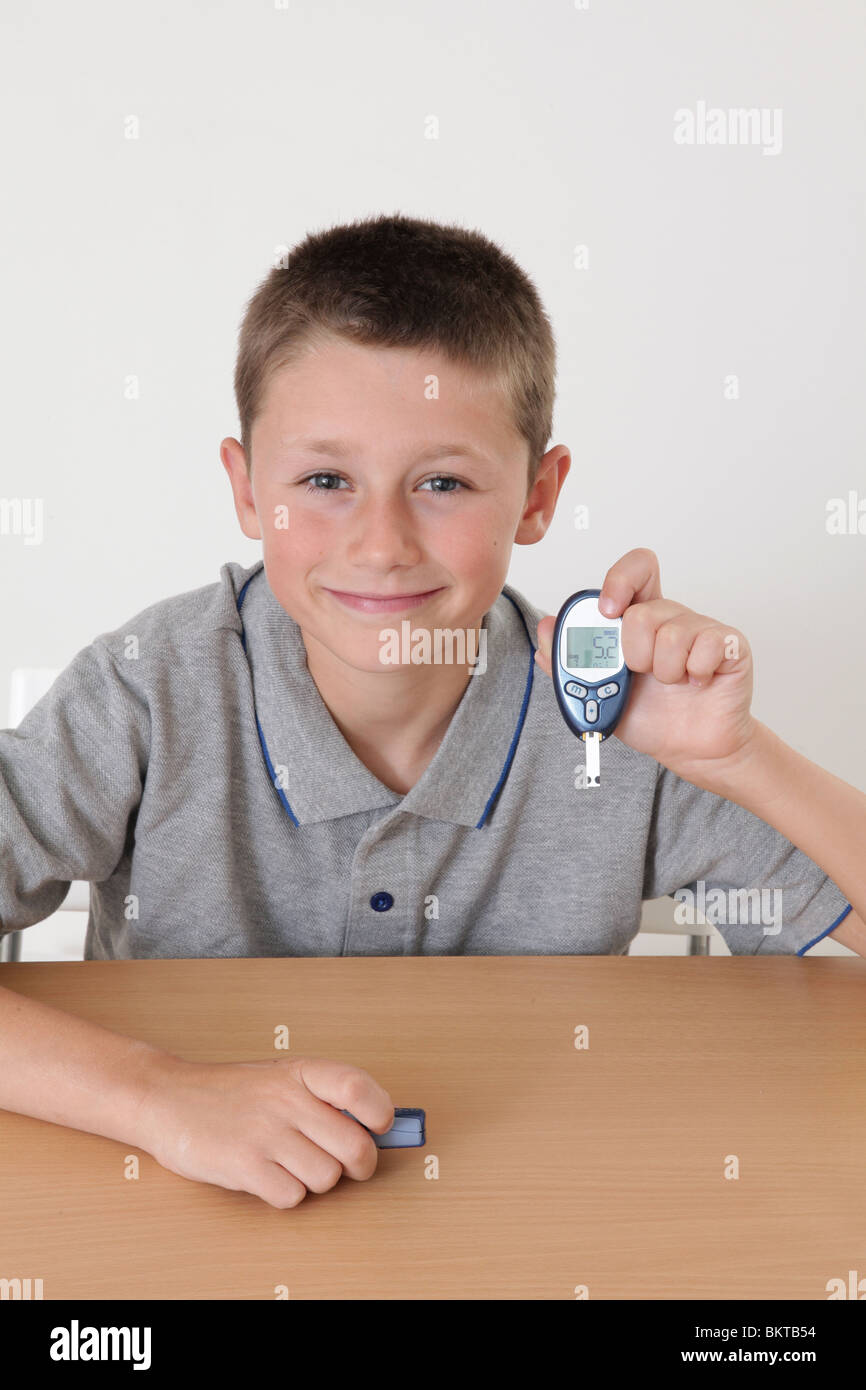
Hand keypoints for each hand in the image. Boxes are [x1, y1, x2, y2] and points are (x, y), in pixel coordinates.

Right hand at [135, 1052, 393, 1208]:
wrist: (166, 1099)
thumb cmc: (231, 1093)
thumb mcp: (280, 1078)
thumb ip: (324, 1097)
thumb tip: (376, 1129)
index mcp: (300, 1072)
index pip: (359, 1088)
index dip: (380, 1112)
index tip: (379, 1126)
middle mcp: (287, 1100)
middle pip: (355, 1148)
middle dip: (358, 1165)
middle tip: (345, 1164)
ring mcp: (265, 1133)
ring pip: (327, 1178)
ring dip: (315, 1180)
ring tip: (291, 1164)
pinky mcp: (244, 1166)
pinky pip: (293, 1197)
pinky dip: (286, 1194)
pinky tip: (268, 1176)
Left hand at [534, 547, 758, 789]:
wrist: (689, 749)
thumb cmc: (650, 717)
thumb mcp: (597, 693)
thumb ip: (568, 662)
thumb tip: (547, 627)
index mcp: (639, 619)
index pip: (636, 569)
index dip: (619, 581)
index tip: (607, 612)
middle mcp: (670, 617)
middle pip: (643, 611)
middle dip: (634, 655)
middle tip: (641, 673)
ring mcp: (701, 629)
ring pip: (672, 634)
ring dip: (665, 672)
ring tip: (672, 683)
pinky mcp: (729, 644)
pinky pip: (706, 647)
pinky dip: (695, 674)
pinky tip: (697, 683)